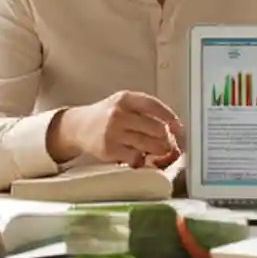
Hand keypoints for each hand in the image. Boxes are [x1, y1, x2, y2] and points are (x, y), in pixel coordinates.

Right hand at [59, 91, 182, 165]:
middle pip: (157, 128)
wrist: (78, 127)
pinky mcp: (110, 150)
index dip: (171, 117)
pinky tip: (140, 156)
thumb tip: (174, 127)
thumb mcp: (123, 104)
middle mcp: (119, 114)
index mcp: (125, 99)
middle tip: (169, 143)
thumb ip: (145, 110)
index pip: (155, 106)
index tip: (178, 127)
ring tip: (158, 151)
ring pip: (150, 145)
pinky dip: (142, 159)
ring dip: (159, 151)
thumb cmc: (106, 116)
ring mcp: (113, 132)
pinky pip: (137, 157)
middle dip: (167, 138)